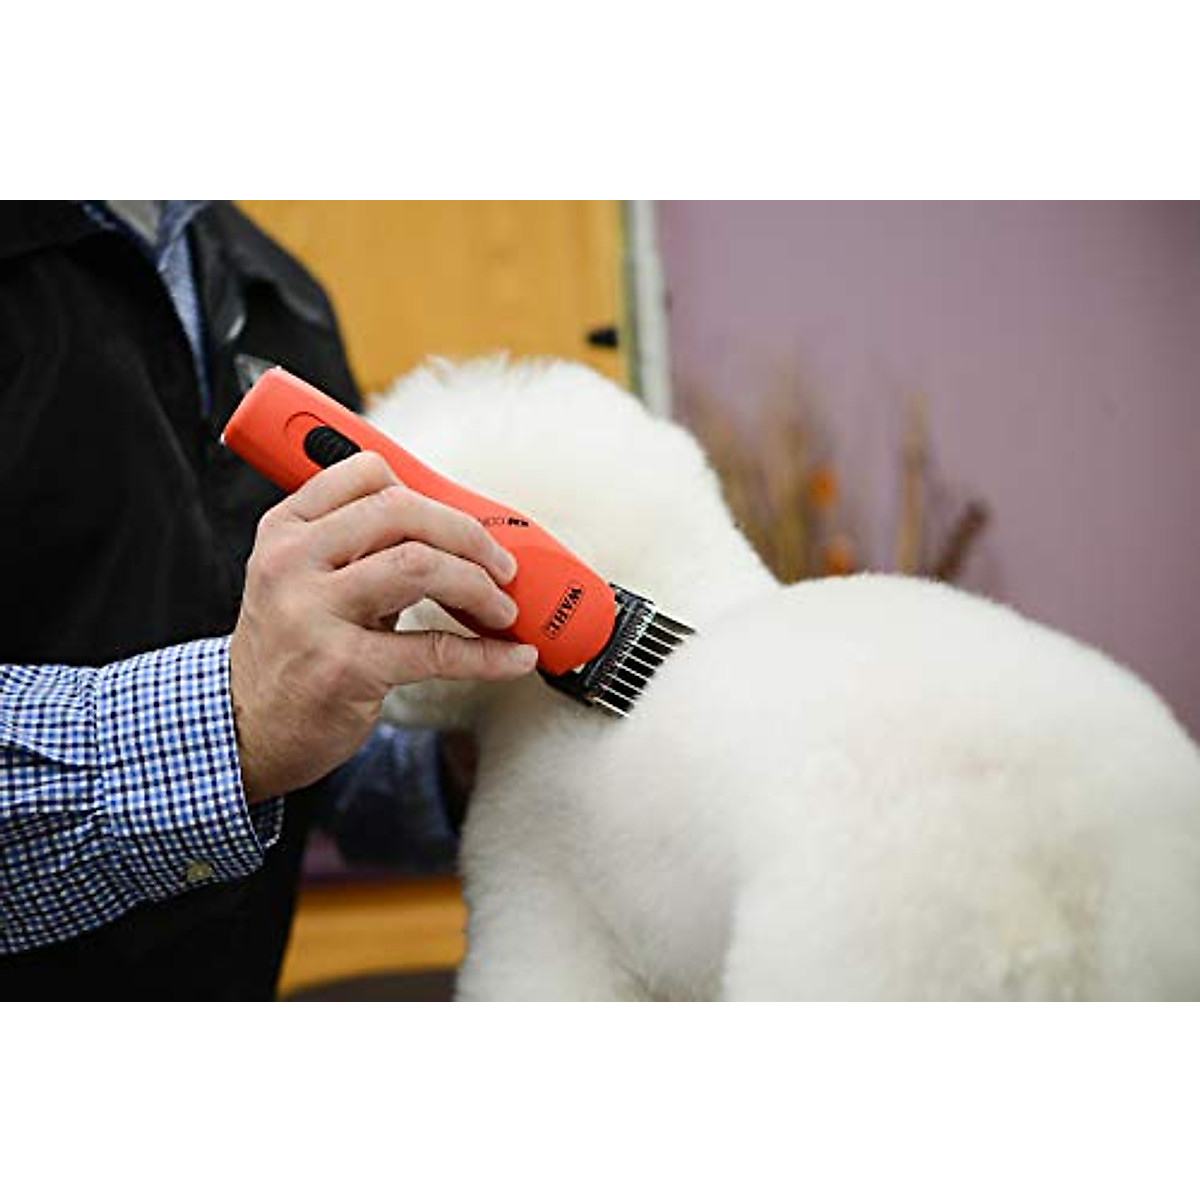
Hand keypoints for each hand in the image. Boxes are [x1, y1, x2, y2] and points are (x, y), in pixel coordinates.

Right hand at [229, 452, 537, 802]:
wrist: (249, 728)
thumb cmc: (292, 650)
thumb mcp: (304, 581)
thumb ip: (361, 548)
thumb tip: (453, 534)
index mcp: (286, 531)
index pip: (366, 474)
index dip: (429, 493)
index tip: (462, 522)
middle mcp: (293, 562)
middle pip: (401, 512)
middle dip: (468, 535)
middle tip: (500, 566)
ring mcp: (314, 614)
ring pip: (420, 566)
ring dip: (479, 586)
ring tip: (501, 609)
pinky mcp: (344, 668)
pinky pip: (435, 649)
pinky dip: (487, 655)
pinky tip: (512, 658)